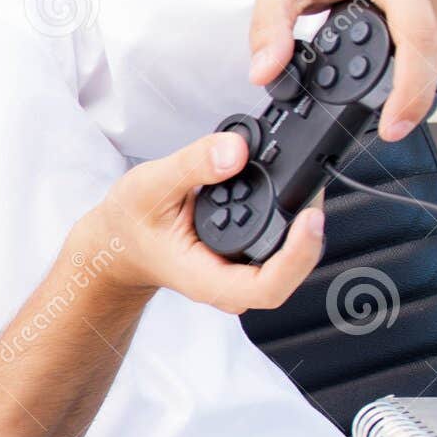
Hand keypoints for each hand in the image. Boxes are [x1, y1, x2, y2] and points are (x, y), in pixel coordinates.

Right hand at [76, 131, 324, 315]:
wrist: (120, 241)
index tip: (311, 218)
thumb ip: (192, 165)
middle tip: (315, 181)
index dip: (298, 255)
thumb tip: (235, 149)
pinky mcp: (246, 260)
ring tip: (305, 180)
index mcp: (206, 278)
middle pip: (291, 271)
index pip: (267, 286)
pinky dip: (290, 217)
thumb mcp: (149, 186)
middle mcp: (230, 283)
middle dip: (310, 229)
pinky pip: (280, 247)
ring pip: (291, 259)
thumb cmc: (129, 224)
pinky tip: (289, 190)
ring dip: (304, 221)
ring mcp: (240, 275)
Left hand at [248, 0, 436, 140]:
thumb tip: (265, 70)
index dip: (408, 93)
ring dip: (419, 68)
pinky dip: (436, 51)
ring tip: (387, 47)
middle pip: (432, 58)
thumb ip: (269, 28)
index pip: (417, 41)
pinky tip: (409, 35)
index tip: (393, 126)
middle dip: (403, 87)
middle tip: (374, 91)